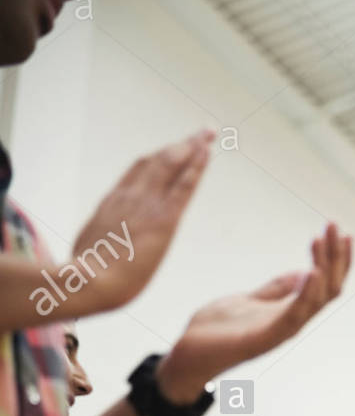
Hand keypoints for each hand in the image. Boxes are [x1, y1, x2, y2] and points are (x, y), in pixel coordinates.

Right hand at [72, 132, 212, 314]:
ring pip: (172, 164)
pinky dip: (197, 166)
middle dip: (181, 144)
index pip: (138, 170)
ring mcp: (146, 204)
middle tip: (200, 133)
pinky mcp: (163, 219)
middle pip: (158, 160)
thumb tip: (95, 245)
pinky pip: (184, 185)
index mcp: (111, 202)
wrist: (88, 282)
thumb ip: (100, 239)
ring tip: (209, 133)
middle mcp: (129, 196)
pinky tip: (207, 152)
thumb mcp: (90, 248)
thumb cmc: (85, 276)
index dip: (158, 157)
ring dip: (193, 146)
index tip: (172, 148)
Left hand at [155, 224, 351, 401]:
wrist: (189, 357)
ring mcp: (281, 331)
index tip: (342, 232)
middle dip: (335, 256)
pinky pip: (293, 315)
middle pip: (329, 289)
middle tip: (334, 225)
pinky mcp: (264, 338)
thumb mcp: (250, 300)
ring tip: (322, 239)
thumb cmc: (218, 331)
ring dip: (323, 267)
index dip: (338, 259)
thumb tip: (305, 272)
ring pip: (317, 300)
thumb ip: (277, 289)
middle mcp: (294, 321)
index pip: (326, 284)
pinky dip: (306, 293)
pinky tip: (312, 271)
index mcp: (292, 312)